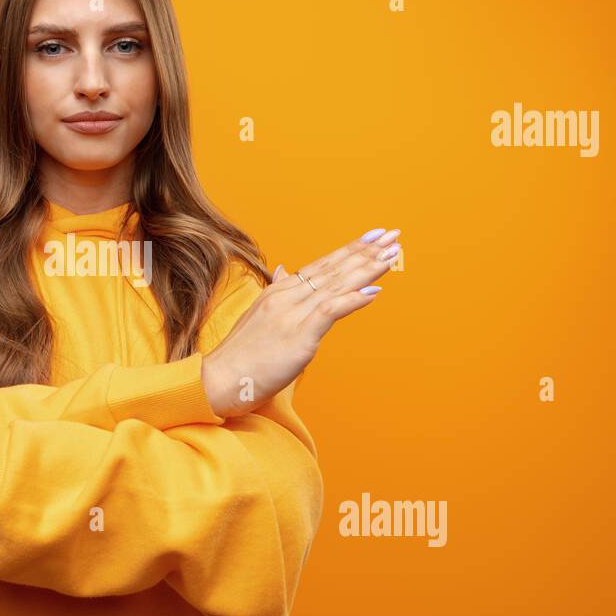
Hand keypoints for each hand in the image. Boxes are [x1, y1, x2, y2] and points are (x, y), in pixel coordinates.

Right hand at [202, 228, 400, 417]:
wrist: (221, 379)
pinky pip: (330, 311)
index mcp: (279, 292)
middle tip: (393, 235)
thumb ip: (276, 293)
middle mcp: (287, 296)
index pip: (321, 265)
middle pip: (333, 269)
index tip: (374, 236)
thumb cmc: (240, 355)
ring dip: (368, 269)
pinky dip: (353, 299)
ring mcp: (293, 314)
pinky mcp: (298, 336)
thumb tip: (283, 272)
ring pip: (336, 284)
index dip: (349, 250)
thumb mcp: (258, 316)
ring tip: (392, 255)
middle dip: (366, 252)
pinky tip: (374, 291)